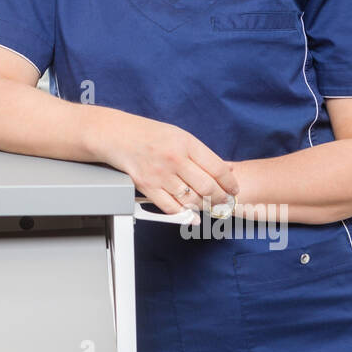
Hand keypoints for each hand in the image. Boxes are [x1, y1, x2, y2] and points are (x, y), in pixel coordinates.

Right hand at [89, 109, 238, 214]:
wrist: (118, 136)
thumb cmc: (149, 135)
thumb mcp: (180, 136)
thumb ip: (202, 153)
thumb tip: (227, 169)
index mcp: (186, 143)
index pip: (217, 168)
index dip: (230, 183)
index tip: (234, 190)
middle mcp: (174, 159)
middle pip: (207, 187)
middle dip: (220, 199)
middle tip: (224, 203)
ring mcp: (160, 174)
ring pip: (191, 199)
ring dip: (203, 207)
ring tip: (207, 206)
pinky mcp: (147, 187)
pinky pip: (171, 207)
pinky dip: (184, 215)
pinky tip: (191, 216)